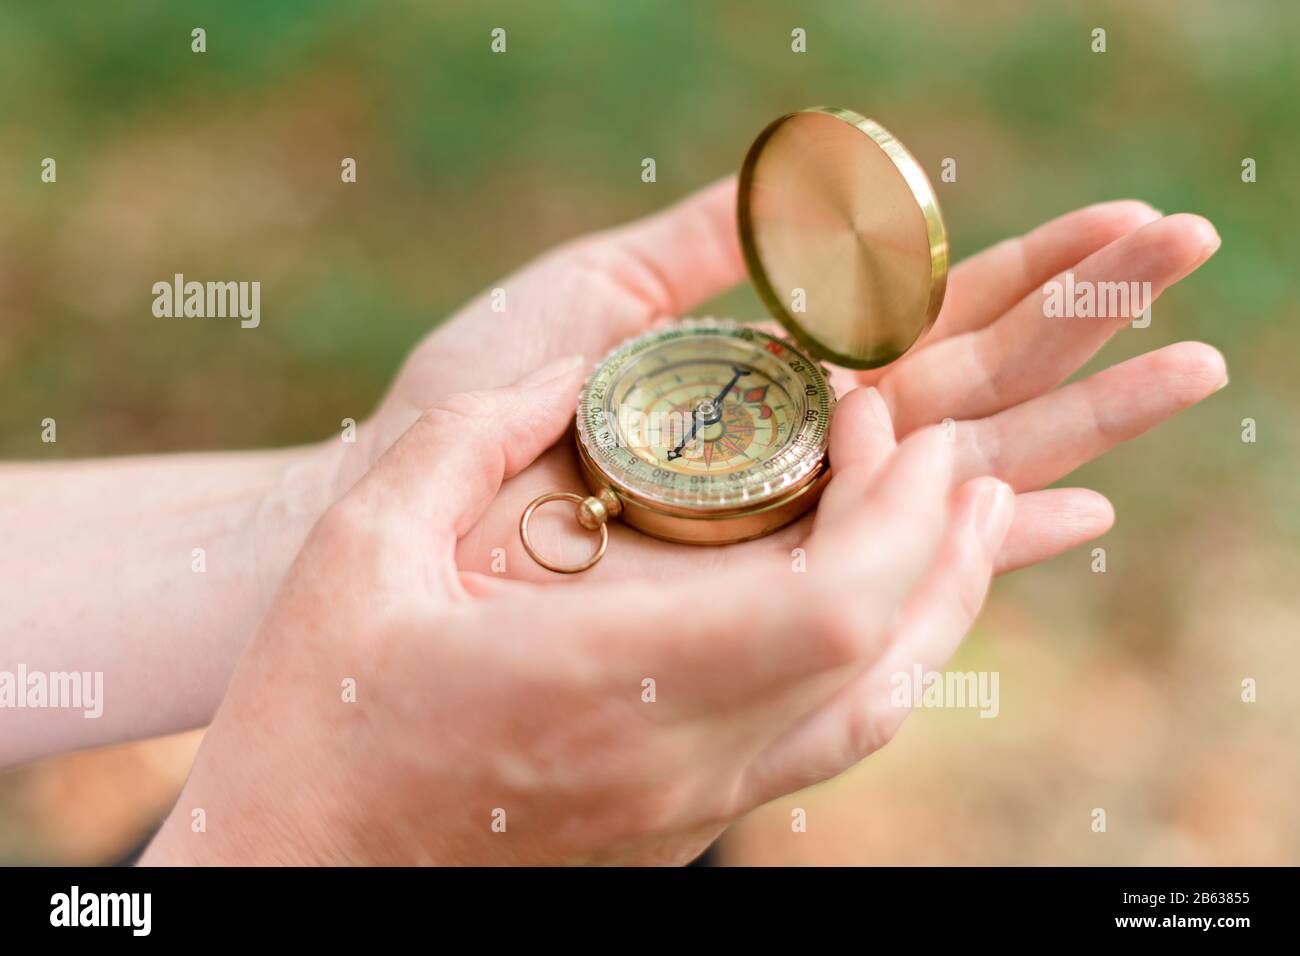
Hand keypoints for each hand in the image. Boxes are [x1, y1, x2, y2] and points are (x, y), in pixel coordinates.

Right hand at [143, 357, 1013, 864]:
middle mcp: (676, 759)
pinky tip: (871, 605)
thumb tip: (571, 375)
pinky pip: (824, 742)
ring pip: (874, 712)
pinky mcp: (680, 825)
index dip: (892, 508)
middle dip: (940, 536)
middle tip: (942, 442)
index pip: (828, 612)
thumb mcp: (361, 549)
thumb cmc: (314, 720)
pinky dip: (880, 659)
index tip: (877, 416)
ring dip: (936, 603)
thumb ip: (469, 436)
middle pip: (881, 656)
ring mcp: (688, 806)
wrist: (303, 873)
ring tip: (960, 513)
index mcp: (604, 680)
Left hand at [311, 178, 1221, 581]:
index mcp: (770, 366)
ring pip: (961, 458)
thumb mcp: (595, 296)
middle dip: (1087, 320)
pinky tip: (1073, 514)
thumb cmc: (480, 400)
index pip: (927, 305)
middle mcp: (798, 443)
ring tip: (1190, 366)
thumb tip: (798, 178)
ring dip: (1079, 414)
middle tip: (1194, 255)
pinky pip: (897, 562)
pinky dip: (987, 540)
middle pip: (971, 373)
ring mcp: (789, 517)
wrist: (409, 512)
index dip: (1029, 263)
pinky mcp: (765, 586)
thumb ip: (699, 244)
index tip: (1120, 221)